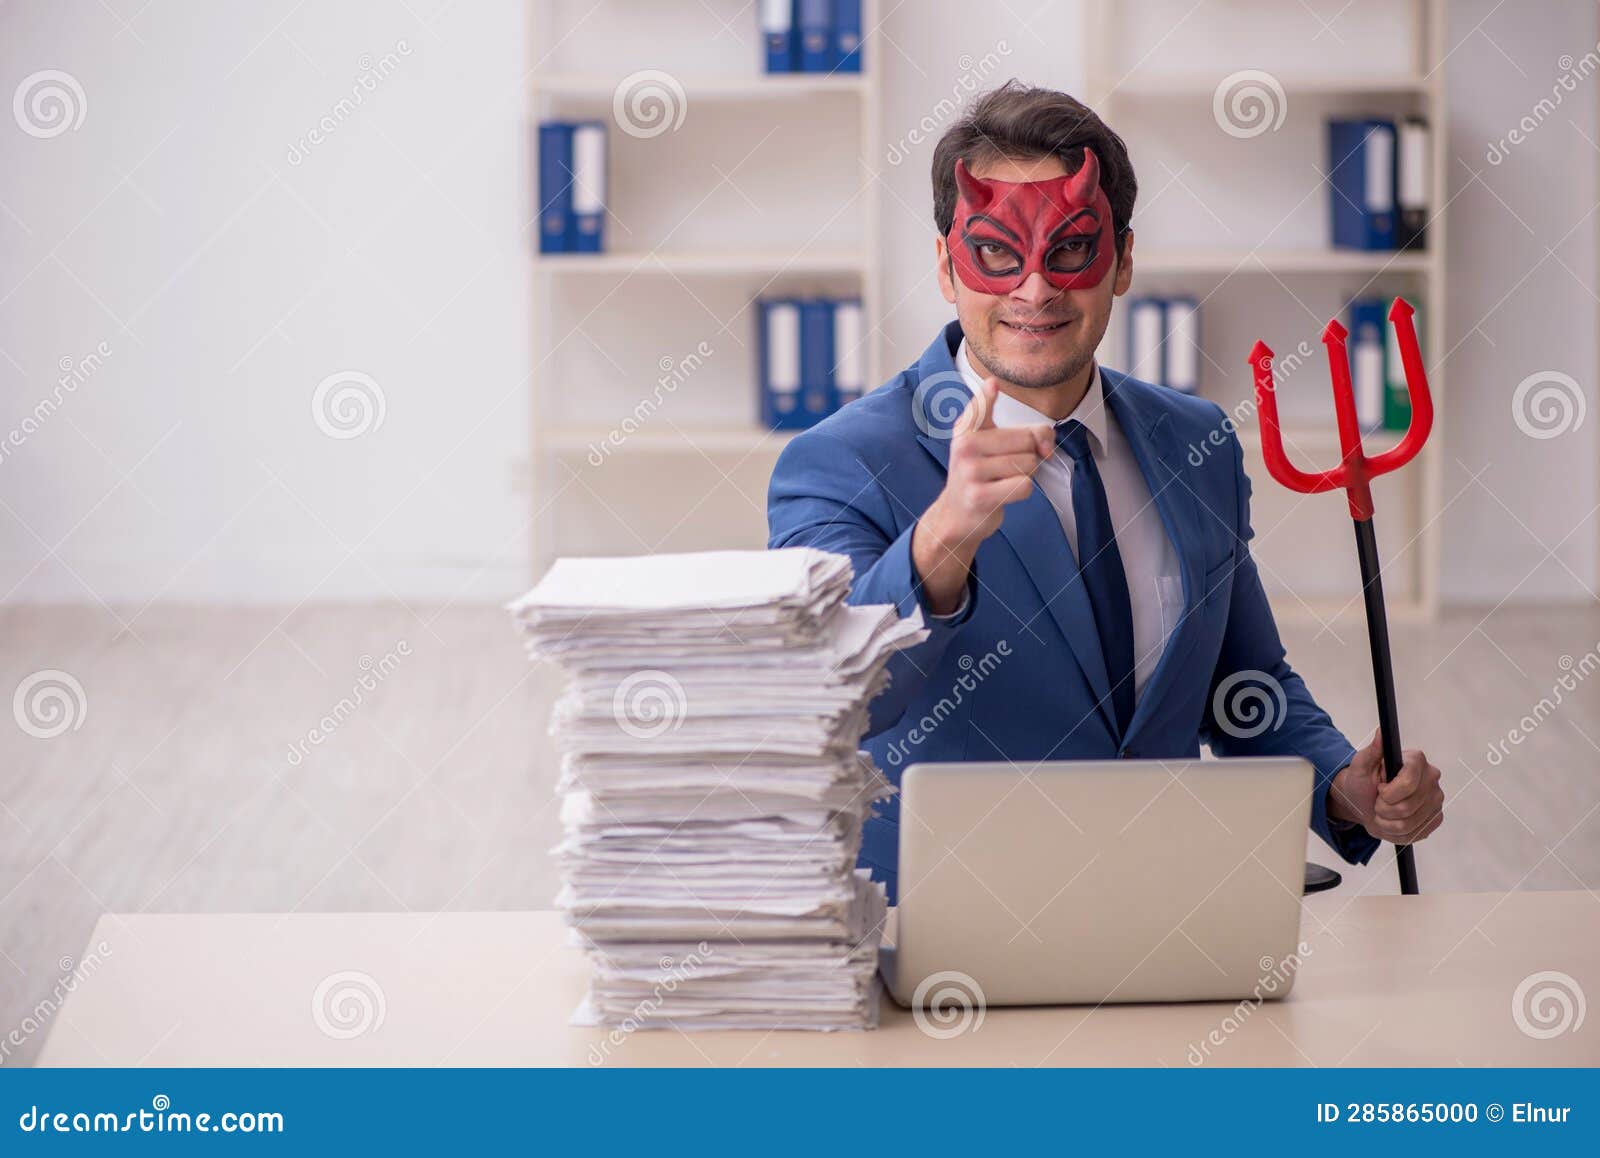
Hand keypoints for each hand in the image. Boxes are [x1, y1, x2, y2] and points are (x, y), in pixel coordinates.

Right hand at [912, 378, 1053, 613]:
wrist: (957, 514)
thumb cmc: (981, 475)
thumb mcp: (990, 445)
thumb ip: (1026, 432)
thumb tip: (1046, 443)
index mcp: (966, 430)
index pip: (980, 406)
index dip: (988, 394)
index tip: (993, 384)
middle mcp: (964, 447)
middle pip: (1026, 440)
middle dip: (1028, 455)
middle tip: (1005, 467)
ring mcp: (970, 472)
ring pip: (1028, 464)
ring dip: (1025, 475)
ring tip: (1002, 480)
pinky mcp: (980, 496)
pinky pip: (1025, 486)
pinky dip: (1022, 492)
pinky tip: (1003, 493)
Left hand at [1328, 728, 1443, 843]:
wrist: (1364, 802)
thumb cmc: (1362, 781)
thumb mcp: (1360, 765)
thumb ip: (1372, 750)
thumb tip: (1381, 732)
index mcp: (1416, 761)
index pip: (1408, 784)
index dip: (1388, 793)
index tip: (1379, 789)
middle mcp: (1432, 779)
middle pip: (1407, 806)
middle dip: (1384, 808)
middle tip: (1378, 802)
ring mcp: (1436, 800)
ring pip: (1409, 823)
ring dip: (1387, 822)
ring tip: (1382, 812)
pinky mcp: (1435, 819)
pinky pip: (1414, 833)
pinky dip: (1396, 831)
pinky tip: (1392, 821)